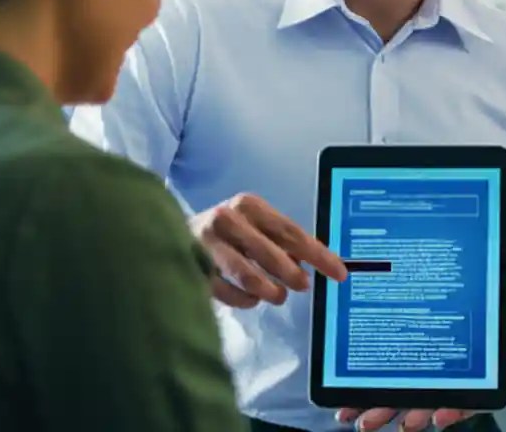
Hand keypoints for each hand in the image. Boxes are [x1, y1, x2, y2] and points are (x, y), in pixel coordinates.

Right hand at [191, 192, 347, 307]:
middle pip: (273, 254)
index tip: (339, 272)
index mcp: (249, 205)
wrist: (167, 232)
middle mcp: (227, 219)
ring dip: (270, 291)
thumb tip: (314, 263)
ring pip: (251, 277)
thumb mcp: (253, 227)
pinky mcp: (193, 267)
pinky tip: (251, 299)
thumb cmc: (224, 234)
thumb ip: (281, 242)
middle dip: (293, 275)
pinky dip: (246, 300)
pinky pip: (230, 293)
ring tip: (277, 294)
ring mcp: (208, 244)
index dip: (319, 255)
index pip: (292, 232)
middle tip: (303, 286)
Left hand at [337, 298, 505, 430]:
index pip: (468, 398)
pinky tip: (355, 402)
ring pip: (406, 396)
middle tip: (388, 421)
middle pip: (429, 401)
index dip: (454, 409)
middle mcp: (451, 379)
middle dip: (408, 413)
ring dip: (384, 408)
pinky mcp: (412, 365)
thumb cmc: (499, 320)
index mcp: (478, 373)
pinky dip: (374, 394)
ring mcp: (430, 374)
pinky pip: (392, 382)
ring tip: (360, 418)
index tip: (439, 415)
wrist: (490, 310)